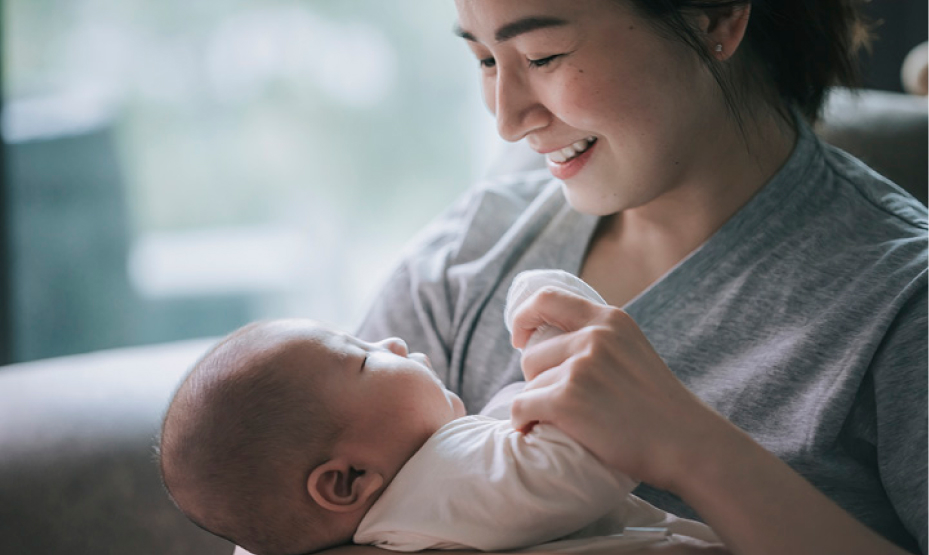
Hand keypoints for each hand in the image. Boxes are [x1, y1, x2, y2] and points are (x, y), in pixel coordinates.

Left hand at [509, 286, 730, 490]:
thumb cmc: (659, 407)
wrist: (687, 443)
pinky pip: (522, 407)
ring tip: (564, 422)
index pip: (547, 298)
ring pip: (529, 385)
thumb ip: (598, 340)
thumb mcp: (632, 351)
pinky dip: (522, 422)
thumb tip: (548, 341)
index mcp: (610, 320)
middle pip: (532, 354)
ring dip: (538, 406)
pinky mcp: (567, 399)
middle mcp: (594, 337)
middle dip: (536, 381)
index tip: (520, 339)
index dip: (523, 316)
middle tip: (557, 402)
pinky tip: (533, 430)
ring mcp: (580, 367)